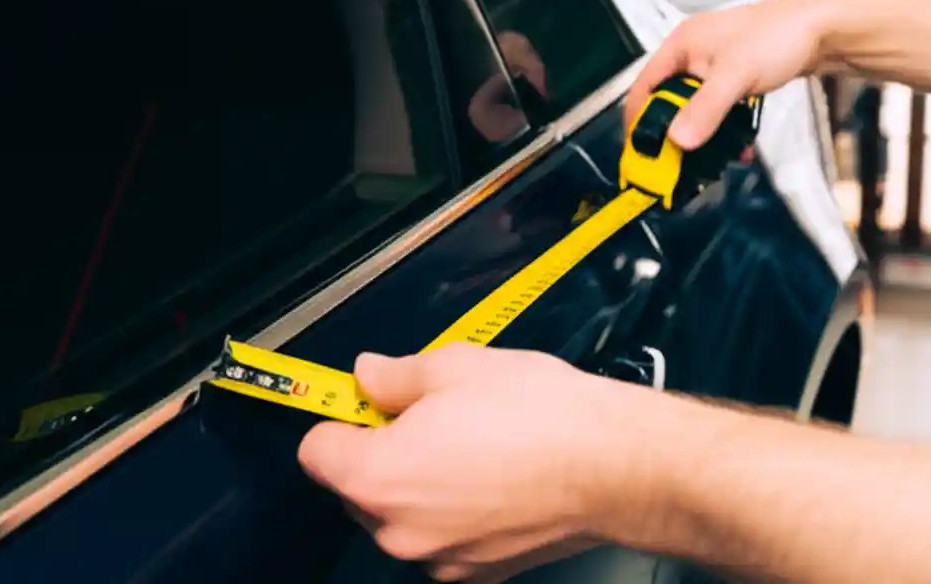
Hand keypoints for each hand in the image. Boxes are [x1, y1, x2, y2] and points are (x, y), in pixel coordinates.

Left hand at [297, 345, 630, 581]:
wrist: (614, 465)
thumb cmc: (538, 416)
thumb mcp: (452, 367)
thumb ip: (393, 377)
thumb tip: (367, 376)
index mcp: (377, 477)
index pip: (316, 451)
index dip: (341, 420)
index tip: (366, 404)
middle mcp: (398, 531)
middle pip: (356, 487)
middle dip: (380, 452)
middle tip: (428, 416)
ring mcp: (439, 559)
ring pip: (401, 515)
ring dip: (418, 484)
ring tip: (470, 444)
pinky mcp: (478, 573)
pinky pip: (442, 536)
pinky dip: (454, 512)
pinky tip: (492, 476)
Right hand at [624, 0, 842, 148]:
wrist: (824, 28)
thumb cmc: (779, 35)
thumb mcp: (735, 75)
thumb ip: (705, 110)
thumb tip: (678, 141)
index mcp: (681, 45)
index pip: (643, 88)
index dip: (638, 122)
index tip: (641, 153)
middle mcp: (692, 55)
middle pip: (667, 103)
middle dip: (674, 134)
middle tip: (677, 163)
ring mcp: (713, 67)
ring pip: (694, 110)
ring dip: (702, 136)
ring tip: (710, 160)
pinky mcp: (734, 79)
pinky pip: (718, 111)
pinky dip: (725, 130)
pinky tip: (738, 146)